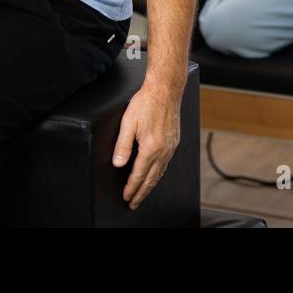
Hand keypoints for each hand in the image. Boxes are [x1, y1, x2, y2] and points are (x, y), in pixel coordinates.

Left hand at [112, 81, 181, 210]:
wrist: (165, 90)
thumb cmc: (147, 102)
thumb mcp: (128, 123)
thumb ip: (122, 145)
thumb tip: (118, 163)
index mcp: (151, 147)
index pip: (139, 174)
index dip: (131, 187)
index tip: (126, 196)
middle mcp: (163, 150)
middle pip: (151, 179)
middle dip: (141, 193)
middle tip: (134, 203)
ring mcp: (171, 147)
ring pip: (160, 173)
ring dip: (150, 186)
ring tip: (143, 194)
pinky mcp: (174, 142)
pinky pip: (166, 164)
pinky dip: (159, 174)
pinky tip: (155, 175)